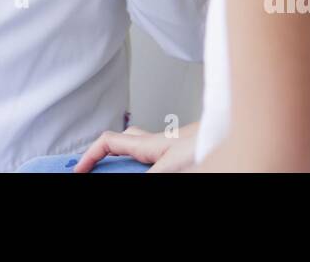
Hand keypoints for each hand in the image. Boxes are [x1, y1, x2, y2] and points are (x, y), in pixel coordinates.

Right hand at [73, 124, 198, 172]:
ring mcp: (169, 149)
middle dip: (108, 161)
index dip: (89, 155)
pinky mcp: (180, 155)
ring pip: (139, 154)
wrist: (231, 133)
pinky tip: (154, 172)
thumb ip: (144, 175)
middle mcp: (155, 144)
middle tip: (99, 173)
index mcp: (146, 143)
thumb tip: (124, 177)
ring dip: (130, 165)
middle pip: (122, 147)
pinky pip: (156, 161)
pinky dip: (148, 168)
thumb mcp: (168, 165)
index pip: (107, 142)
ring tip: (124, 172)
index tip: (78, 170)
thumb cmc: (207, 142)